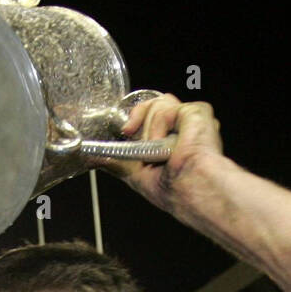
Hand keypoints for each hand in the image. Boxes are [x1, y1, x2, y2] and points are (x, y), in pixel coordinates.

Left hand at [100, 93, 223, 214]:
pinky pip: (167, 108)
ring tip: (158, 152)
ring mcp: (191, 119)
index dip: (137, 116)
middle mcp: (183, 126)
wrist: (185, 189)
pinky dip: (160, 126)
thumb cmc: (171, 189)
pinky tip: (166, 144)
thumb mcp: (134, 173)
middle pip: (154, 102)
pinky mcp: (197, 113)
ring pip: (158, 103)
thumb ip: (115, 160)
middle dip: (141, 122)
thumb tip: (93, 158)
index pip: (152, 111)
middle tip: (144, 147)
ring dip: (150, 131)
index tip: (127, 130)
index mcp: (172, 137)